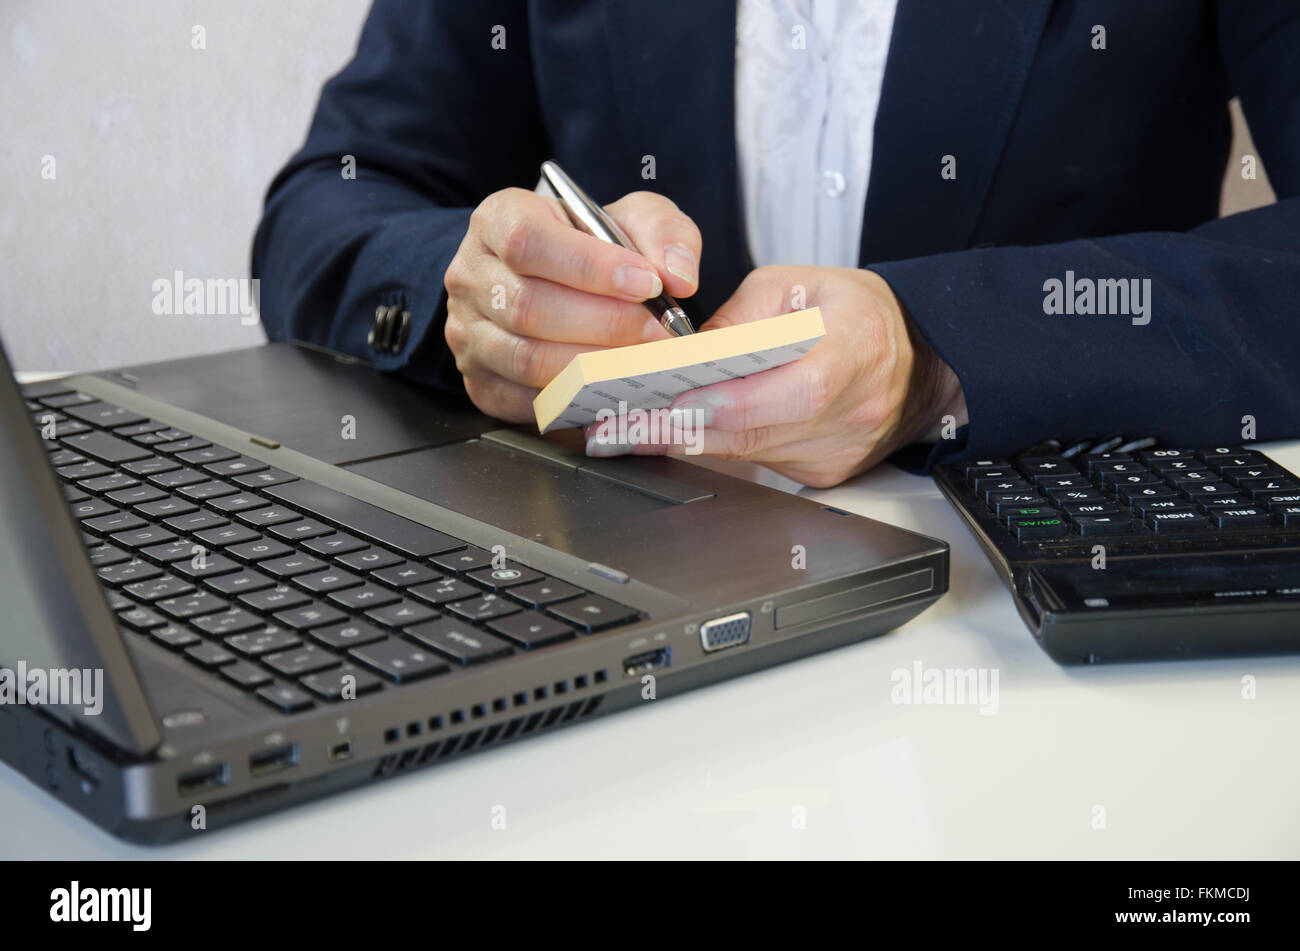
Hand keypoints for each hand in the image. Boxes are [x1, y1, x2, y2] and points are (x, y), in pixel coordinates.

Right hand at [443, 187, 701, 420]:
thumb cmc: (594, 247)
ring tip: (642, 361)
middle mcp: (471, 275)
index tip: (648, 284)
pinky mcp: (480, 382)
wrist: (556, 282)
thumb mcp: (631, 218)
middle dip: (605, 324)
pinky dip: (574, 399)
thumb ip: (662, 233)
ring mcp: (468, 333)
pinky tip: (612, 386)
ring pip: (526, 359)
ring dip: (594, 366)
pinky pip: (523, 400)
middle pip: (528, 307)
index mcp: (499, 219)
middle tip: (658, 333)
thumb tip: (678, 276)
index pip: (529, 242)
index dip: (591, 268)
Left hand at [587, 266, 966, 487]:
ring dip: (688, 443)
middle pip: (750, 435)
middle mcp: (847, 416)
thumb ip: (738, 319)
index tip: (662, 407)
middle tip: (618, 428)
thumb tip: (684, 353)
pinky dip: (721, 449)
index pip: (779, 395)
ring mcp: (837, 453)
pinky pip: (762, 465)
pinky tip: (680, 436)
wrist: (919, 358)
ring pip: (748, 456)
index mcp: (848, 355)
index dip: (716, 406)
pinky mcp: (825, 474)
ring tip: (629, 430)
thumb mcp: (796, 286)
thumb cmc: (859, 313)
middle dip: (677, 431)